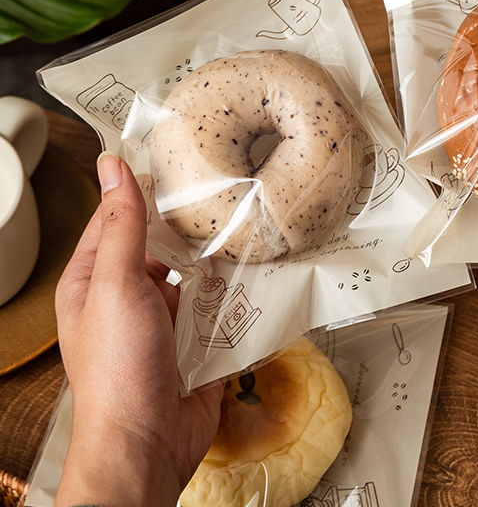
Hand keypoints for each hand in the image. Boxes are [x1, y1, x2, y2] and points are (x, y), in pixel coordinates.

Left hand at [55, 153, 222, 506]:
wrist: (150, 442)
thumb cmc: (119, 369)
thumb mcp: (115, 284)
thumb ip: (121, 225)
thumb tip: (112, 166)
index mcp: (95, 280)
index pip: (116, 219)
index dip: (142, 191)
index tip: (176, 164)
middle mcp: (128, 296)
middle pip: (161, 245)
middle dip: (188, 226)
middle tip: (223, 194)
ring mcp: (162, 319)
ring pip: (192, 273)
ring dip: (214, 258)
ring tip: (244, 227)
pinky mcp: (194, 340)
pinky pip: (216, 304)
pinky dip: (233, 291)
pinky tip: (254, 273)